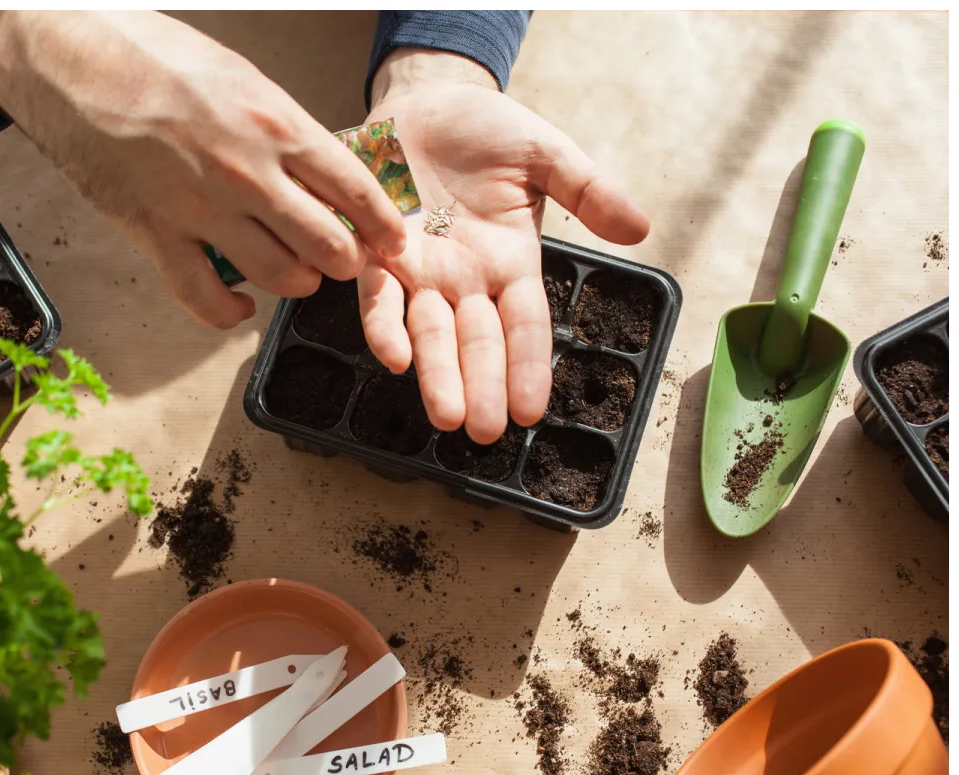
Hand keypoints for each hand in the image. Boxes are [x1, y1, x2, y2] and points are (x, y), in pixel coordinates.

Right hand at [0, 11, 406, 328]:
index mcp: (276, 125)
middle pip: (329, 245)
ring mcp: (202, 210)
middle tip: (344, 258)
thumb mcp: (242, 78)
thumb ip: (285, 131)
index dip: (384, 226)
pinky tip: (241, 304)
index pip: (356, 191)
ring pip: (280, 277)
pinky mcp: (157, 235)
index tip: (393, 241)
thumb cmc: (154, 57)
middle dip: (346, 260)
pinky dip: (231, 312)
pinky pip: (206, 300)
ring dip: (298, 282)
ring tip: (297, 273)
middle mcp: (248, 174)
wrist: (71, 58)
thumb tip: (323, 170)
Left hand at [362, 49, 649, 443]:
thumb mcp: (547, 155)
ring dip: (436, 374)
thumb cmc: (488, 130)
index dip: (528, 367)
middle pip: (477, 342)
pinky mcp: (377, 251)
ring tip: (447, 415)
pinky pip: (378, 295)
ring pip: (429, 332)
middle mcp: (466, 280)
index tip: (531, 411)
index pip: (524, 327)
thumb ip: (588, 190)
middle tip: (483, 432)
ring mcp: (421, 271)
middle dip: (480, 387)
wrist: (426, 98)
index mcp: (511, 264)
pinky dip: (384, 324)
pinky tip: (392, 355)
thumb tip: (641, 228)